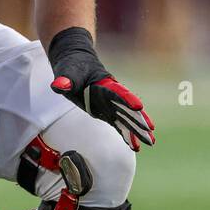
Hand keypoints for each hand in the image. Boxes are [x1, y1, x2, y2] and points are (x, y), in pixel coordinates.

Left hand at [47, 27, 153, 150]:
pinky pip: (119, 125)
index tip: (138, 106)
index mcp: (104, 83)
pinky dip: (127, 135)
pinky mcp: (107, 112)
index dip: (127, 98)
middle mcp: (111, 95)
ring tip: (150, 142)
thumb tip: (59, 85)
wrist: (76, 63)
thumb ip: (65, 80)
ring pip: (127, 119)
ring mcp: (110, 105)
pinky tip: (136, 146)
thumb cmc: (72, 68)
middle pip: (127, 108)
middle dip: (138, 119)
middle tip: (150, 130)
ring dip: (137, 130)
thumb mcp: (67, 72)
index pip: (117, 92)